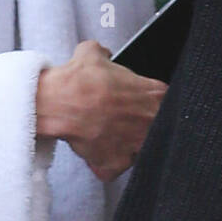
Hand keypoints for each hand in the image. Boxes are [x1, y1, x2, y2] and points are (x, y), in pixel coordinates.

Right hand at [35, 40, 166, 182]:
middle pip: (155, 128)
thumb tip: (102, 53)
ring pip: (139, 151)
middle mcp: (149, 123)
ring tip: (109, 135)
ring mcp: (135, 146)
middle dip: (139, 125)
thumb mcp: (91, 54)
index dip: (148, 103)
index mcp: (153, 95)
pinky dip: (105, 163)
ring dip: (126, 145)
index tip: (136, 103)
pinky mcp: (116, 164)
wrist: (56, 104)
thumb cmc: (77, 82)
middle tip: (121, 119)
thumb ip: (103, 52)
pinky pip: (115, 168)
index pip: (165, 102)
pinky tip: (97, 150)